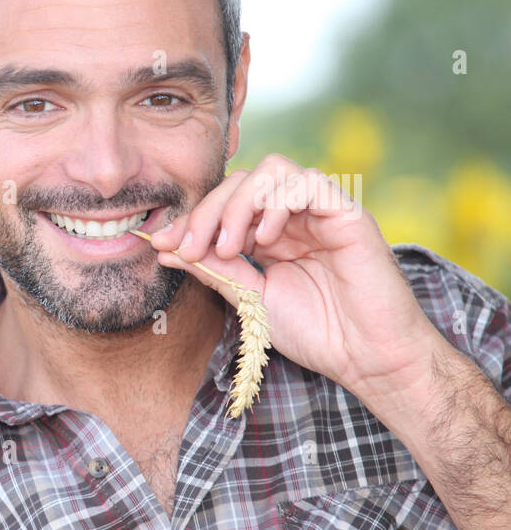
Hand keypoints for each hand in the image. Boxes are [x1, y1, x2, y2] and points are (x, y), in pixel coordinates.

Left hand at [149, 155, 442, 398]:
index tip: (161, 244)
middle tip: (190, 246)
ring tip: (229, 246)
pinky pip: (309, 183)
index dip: (191, 219)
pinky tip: (265, 239)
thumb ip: (214, 269)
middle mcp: (295, 217)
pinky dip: (280, 203)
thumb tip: (165, 249)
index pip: (225, 205)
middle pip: (243, 181)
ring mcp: (322, 212)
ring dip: (239, 204)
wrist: (367, 358)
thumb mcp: (250, 299)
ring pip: (273, 172)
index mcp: (271, 235)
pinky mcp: (348, 214)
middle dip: (207, 210)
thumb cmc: (316, 332)